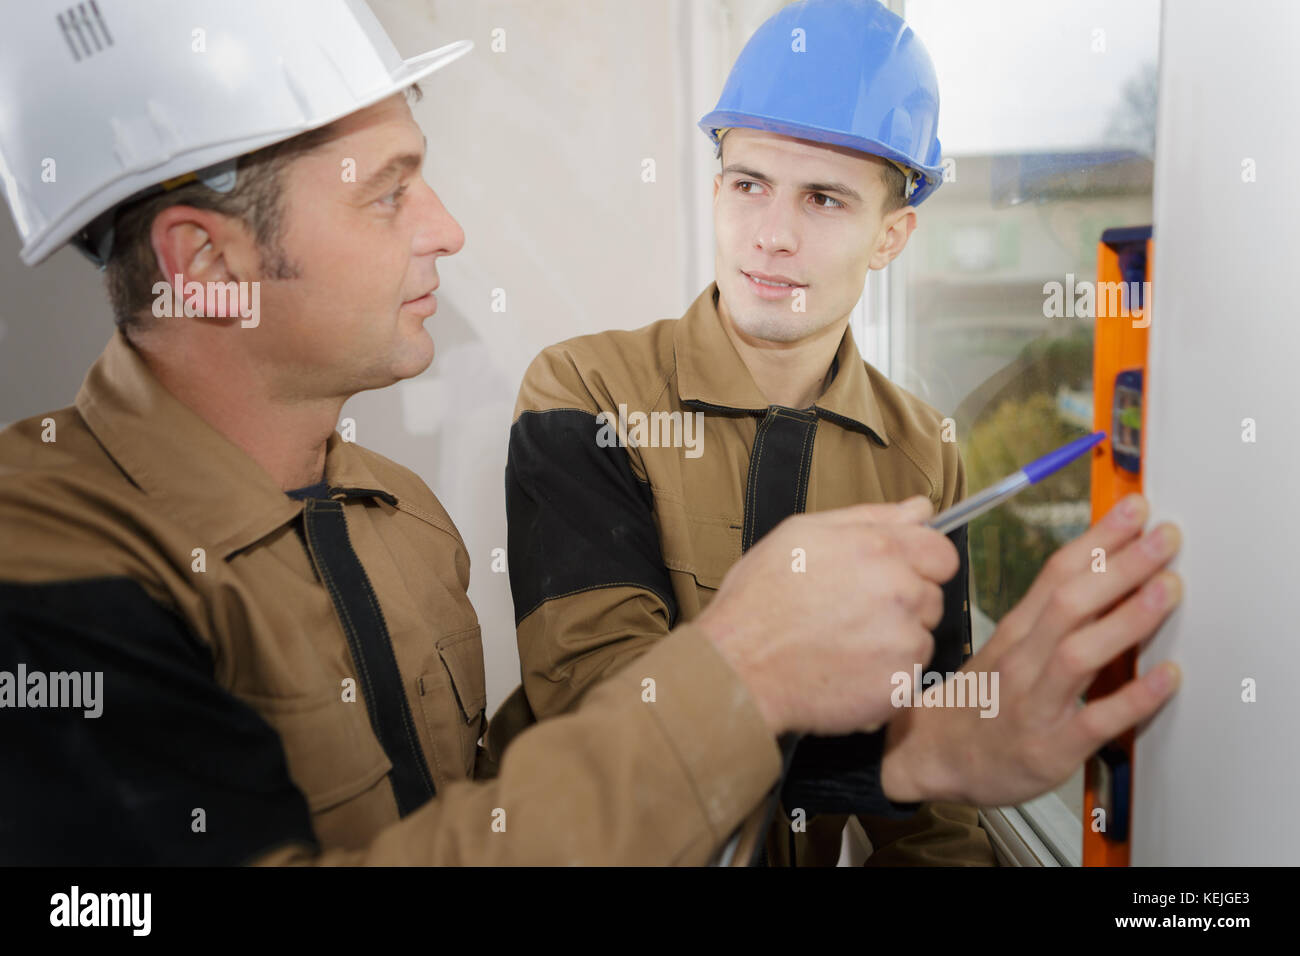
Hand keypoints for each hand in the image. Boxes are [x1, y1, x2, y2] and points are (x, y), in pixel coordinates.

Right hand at [698, 495, 955, 736]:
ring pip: (920, 638)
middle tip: (851, 615)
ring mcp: (902, 640)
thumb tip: (921, 508)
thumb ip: (869, 518)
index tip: (896, 577)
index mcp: (877, 548)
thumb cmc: (759, 601)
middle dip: (903, 605)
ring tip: (843, 644)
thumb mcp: (801, 536)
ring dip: (893, 642)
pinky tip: (846, 671)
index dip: (921, 565)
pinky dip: (885, 677)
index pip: (942, 554)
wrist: (738, 670)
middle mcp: (898, 591)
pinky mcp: (899, 684)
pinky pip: (908, 676)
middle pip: (932, 598)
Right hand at [880, 493, 1181, 805]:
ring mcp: (1035, 703)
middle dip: (1120, 564)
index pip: (1056, 573)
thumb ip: (1052, 616)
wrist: (932, 755)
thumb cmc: (980, 700)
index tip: (1134, 510)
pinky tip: (1167, 676)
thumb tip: (1110, 574)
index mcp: (1016, 631)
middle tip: (1165, 536)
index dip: (1097, 538)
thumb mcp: (1006, 647)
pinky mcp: (1050, 747)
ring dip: (1126, 618)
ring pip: (1078, 653)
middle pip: (1069, 603)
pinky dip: (1133, 697)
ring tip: (1169, 587)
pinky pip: (1094, 719)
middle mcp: (1023, 660)